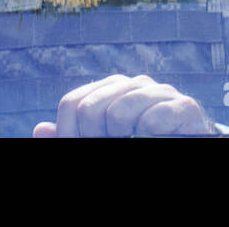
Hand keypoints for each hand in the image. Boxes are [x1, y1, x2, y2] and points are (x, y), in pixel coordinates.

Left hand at [32, 74, 213, 136]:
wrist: (188, 139)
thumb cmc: (140, 141)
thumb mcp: (103, 140)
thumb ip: (74, 136)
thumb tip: (40, 129)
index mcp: (111, 89)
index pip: (72, 104)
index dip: (70, 134)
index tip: (84, 145)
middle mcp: (133, 84)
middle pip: (89, 108)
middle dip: (94, 137)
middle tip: (112, 144)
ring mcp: (160, 92)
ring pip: (119, 112)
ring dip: (122, 137)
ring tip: (134, 141)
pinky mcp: (184, 106)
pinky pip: (154, 118)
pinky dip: (149, 134)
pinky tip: (154, 137)